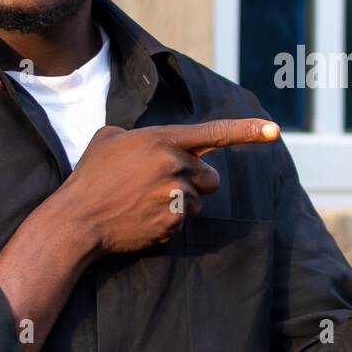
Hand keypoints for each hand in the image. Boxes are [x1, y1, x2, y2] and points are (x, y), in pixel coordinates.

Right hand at [55, 118, 280, 254]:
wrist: (77, 220)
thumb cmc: (90, 177)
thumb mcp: (109, 138)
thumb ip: (140, 135)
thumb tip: (150, 142)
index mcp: (162, 140)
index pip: (214, 133)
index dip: (247, 130)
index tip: (275, 130)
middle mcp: (174, 165)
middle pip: (210, 177)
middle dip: (194, 182)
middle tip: (161, 185)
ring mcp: (175, 195)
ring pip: (198, 200)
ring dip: (180, 203)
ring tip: (143, 203)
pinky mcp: (173, 222)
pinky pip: (184, 221)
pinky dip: (168, 222)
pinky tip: (141, 219)